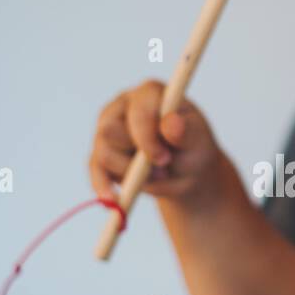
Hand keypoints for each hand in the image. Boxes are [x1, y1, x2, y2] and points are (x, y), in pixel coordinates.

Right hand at [89, 80, 222, 203]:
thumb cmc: (194, 148)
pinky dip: (103, 187)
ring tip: (155, 176)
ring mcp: (109, 128)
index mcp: (150, 94)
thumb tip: (171, 123)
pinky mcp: (101, 152)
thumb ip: (187, 132)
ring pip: (103, 152)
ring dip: (128, 173)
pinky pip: (95, 170)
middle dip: (135, 158)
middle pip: (110, 130)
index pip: (137, 110)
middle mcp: (124, 105)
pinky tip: (112, 200)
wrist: (185, 172)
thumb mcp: (199, 141)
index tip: (164, 158)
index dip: (147, 137)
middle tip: (162, 168)